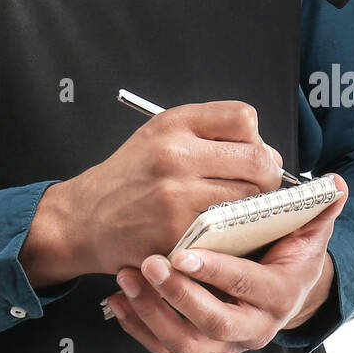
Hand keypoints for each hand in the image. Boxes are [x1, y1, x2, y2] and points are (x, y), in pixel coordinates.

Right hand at [19, 101, 286, 286]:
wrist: (85, 217)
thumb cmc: (129, 176)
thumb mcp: (159, 134)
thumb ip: (210, 131)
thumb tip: (267, 152)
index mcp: (174, 124)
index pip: (243, 118)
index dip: (255, 138)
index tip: (249, 153)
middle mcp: (175, 155)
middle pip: (258, 161)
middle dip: (268, 177)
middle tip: (258, 188)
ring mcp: (177, 196)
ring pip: (249, 200)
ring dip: (252, 208)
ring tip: (234, 210)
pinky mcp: (178, 233)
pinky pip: (229, 231)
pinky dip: (233, 234)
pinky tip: (218, 232)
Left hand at [103, 173, 347, 352]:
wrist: (281, 291)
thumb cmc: (287, 253)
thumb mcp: (307, 232)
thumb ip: (319, 209)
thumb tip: (337, 184)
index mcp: (279, 296)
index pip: (247, 286)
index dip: (217, 272)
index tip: (185, 253)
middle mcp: (253, 326)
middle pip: (213, 323)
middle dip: (179, 296)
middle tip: (151, 264)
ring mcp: (224, 342)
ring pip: (184, 341)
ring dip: (152, 311)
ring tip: (127, 277)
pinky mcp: (198, 345)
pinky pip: (163, 345)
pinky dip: (138, 327)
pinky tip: (119, 300)